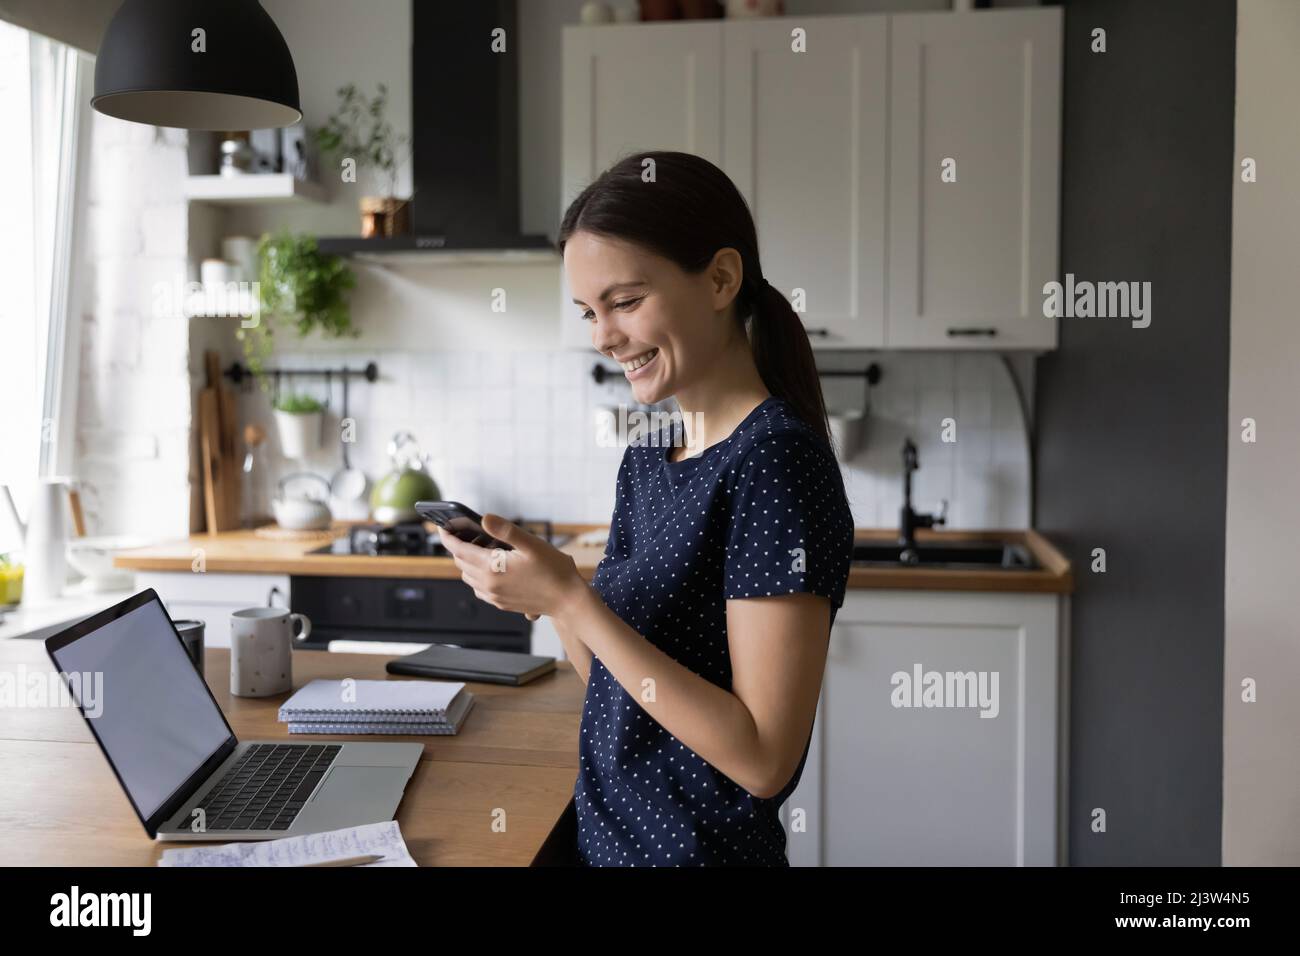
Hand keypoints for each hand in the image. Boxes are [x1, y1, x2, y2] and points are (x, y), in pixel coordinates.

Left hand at [437, 514, 585, 621]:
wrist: (568, 600)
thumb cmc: (554, 570)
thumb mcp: (531, 544)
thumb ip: (505, 530)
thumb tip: (484, 518)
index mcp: (492, 568)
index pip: (459, 550)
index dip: (448, 537)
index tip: (442, 527)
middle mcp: (489, 585)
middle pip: (461, 563)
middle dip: (457, 548)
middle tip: (462, 534)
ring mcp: (494, 597)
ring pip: (468, 577)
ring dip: (467, 563)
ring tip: (477, 549)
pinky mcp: (501, 604)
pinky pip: (479, 589)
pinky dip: (476, 577)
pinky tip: (489, 569)